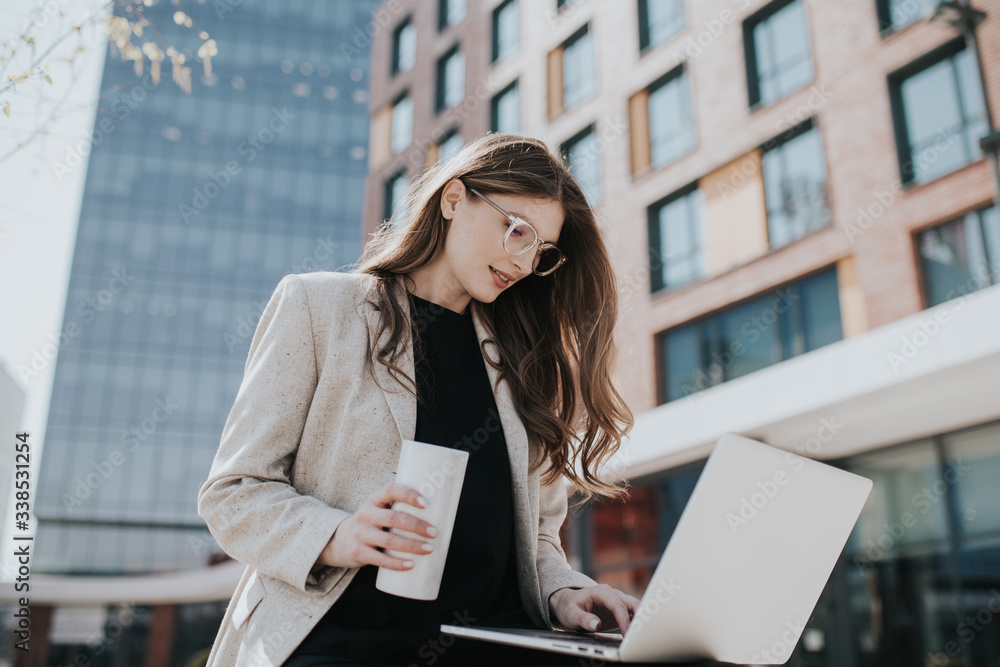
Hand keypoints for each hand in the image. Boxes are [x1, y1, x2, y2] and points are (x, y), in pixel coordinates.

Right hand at [315, 482, 438, 569]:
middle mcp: (365, 514)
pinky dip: (397, 563)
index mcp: (373, 499)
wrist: (339, 541)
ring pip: (389, 539)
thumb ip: (399, 509)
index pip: (391, 490)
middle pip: (393, 518)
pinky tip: (411, 564)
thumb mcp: (378, 510)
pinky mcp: (358, 552)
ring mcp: (360, 534)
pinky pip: (380, 559)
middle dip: (417, 525)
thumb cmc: (371, 523)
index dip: (409, 495)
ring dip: (412, 545)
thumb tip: (438, 511)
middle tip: (434, 532)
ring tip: (429, 549)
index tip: (426, 503)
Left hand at [548, 584, 639, 634]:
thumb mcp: (570, 613)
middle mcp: (611, 594)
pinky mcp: (618, 610)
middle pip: (631, 603)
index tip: (627, 632)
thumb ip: (583, 619)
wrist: (567, 603)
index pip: (617, 605)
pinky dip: (637, 622)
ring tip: (643, 633)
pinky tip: (639, 632)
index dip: (624, 619)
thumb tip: (596, 624)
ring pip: (635, 608)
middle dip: (639, 616)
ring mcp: (616, 601)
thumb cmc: (568, 606)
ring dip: (640, 619)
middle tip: (642, 632)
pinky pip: (632, 615)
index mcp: (600, 592)